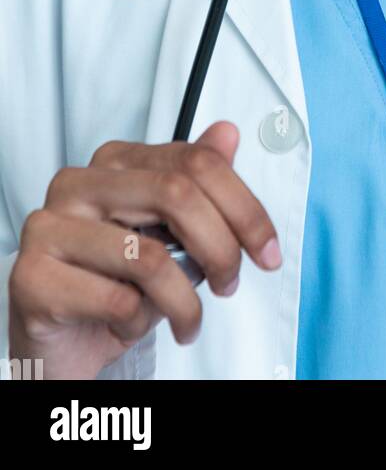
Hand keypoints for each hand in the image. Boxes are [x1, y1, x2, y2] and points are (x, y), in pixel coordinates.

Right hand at [8, 121, 281, 379]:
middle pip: (177, 195)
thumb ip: (198, 186)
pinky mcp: (31, 276)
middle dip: (221, 248)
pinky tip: (126, 324)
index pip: (196, 163)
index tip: (266, 250)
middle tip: (229, 285)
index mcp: (116, 162)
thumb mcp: (170, 235)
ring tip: (184, 320)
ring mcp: (49, 226)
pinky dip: (137, 323)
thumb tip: (227, 134)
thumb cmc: (118, 282)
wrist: (65, 339)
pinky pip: (115, 299)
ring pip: (149, 257)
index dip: (244, 208)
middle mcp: (78, 183)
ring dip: (182, 302)